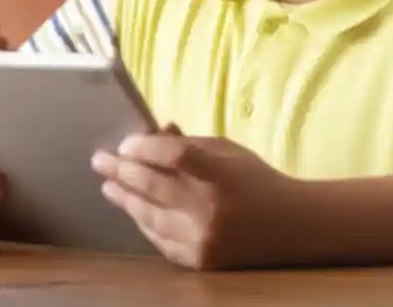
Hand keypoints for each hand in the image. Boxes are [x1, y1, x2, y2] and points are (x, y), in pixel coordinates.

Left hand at [92, 128, 296, 269]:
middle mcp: (209, 209)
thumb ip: (190, 143)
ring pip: (149, 215)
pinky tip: (132, 209)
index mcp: (221, 174)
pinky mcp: (200, 260)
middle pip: (153, 185)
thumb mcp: (228, 152)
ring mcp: (202, 238)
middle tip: (100, 160)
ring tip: (109, 186)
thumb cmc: (256, 181)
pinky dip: (143, 222)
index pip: (174, 155)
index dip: (145, 147)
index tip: (125, 143)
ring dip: (125, 198)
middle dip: (121, 171)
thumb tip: (153, 133)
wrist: (292, 228)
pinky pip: (160, 240)